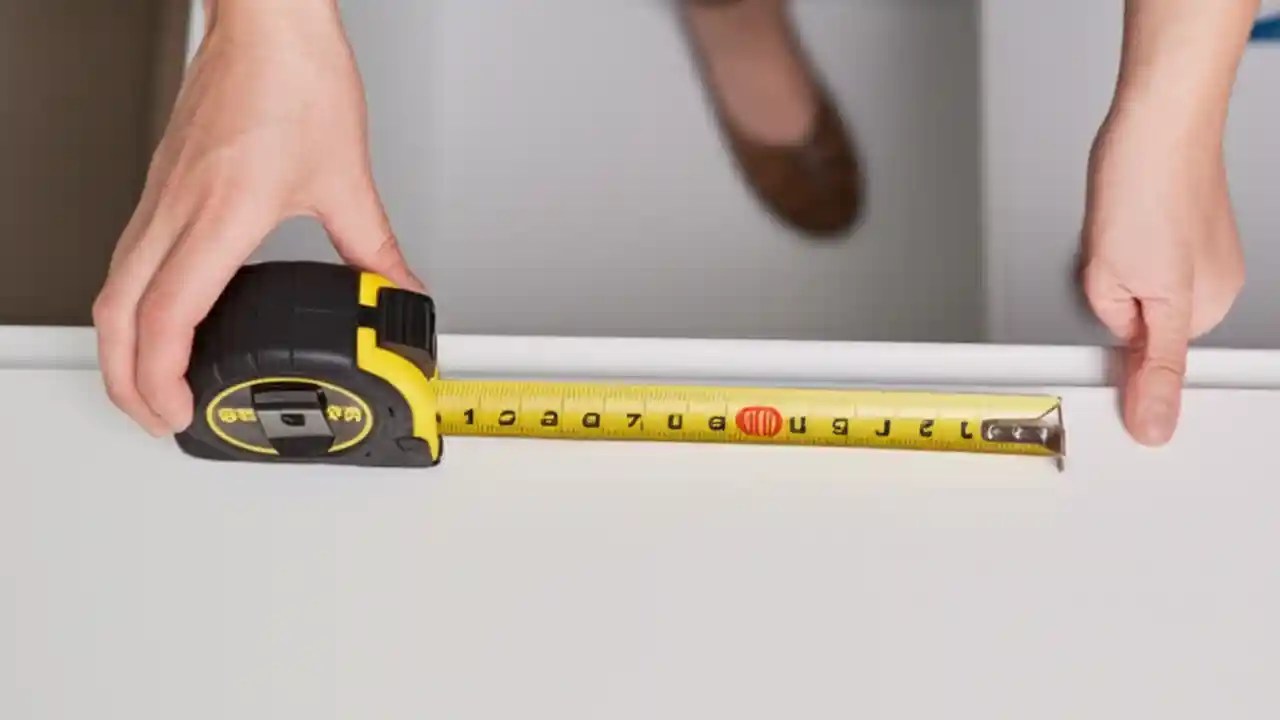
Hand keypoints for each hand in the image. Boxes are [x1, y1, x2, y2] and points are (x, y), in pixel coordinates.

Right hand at [93, 1, 421, 436]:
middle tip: (154, 417)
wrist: (267, 23)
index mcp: (220, 216)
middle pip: (117, 317)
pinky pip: (128, 259)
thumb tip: (396, 291)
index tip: (179, 413)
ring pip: (113, 287)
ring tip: (150, 382)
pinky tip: (161, 316)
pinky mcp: (161, 185)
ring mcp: (160, 198)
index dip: (163, 379)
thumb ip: (374, 250)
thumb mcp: (347, 179)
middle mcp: (176, 211)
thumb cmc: (295, 79)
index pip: (169, 317)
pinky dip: (133, 306)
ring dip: (121, 346)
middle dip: (126, 382)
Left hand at [1079, 109, 1243, 446]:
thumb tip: (1145, 400)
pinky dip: (1133, 259)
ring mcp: (1211, 262)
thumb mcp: (1110, 280)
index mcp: (1200, 310)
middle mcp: (1217, 290)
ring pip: (1148, 297)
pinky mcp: (1197, 237)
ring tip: (1114, 239)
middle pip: (1147, 330)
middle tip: (1103, 269)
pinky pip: (1154, 268)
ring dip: (1122, 281)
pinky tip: (1124, 228)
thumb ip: (1130, 346)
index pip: (1155, 368)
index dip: (1123, 374)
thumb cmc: (1139, 183)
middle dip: (1116, 311)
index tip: (1125, 409)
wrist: (1158, 122)